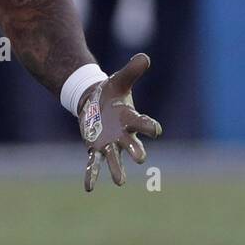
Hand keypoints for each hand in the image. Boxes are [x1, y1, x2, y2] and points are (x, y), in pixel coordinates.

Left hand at [78, 53, 162, 191]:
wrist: (95, 102)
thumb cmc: (112, 93)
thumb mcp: (120, 79)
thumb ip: (133, 70)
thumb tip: (144, 57)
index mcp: (131, 118)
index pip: (143, 123)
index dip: (149, 126)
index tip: (155, 130)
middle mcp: (123, 134)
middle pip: (131, 144)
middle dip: (134, 150)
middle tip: (141, 159)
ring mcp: (109, 143)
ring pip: (114, 158)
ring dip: (116, 169)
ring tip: (119, 182)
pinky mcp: (95, 147)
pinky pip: (94, 163)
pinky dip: (92, 174)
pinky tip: (89, 188)